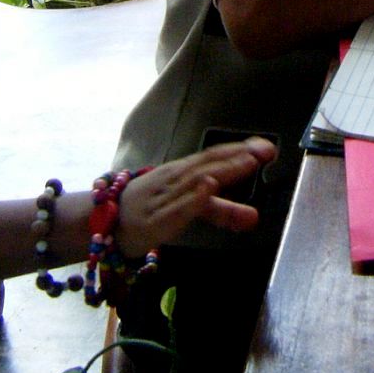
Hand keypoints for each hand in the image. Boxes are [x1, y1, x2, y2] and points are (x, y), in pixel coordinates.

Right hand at [116, 137, 276, 256]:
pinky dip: (193, 196)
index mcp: (182, 171)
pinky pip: (176, 206)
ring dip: (221, 170)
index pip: (213, 156)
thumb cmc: (151, 208)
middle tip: (265, 151)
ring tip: (247, 162)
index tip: (267, 147)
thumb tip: (255, 216)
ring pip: (194, 180)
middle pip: (207, 163)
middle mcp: (173, 179)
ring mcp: (163, 197)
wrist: (106, 225)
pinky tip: (209, 186)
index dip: (239, 149)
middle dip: (236, 156)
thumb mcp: (191, 207)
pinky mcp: (155, 219)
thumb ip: (222, 211)